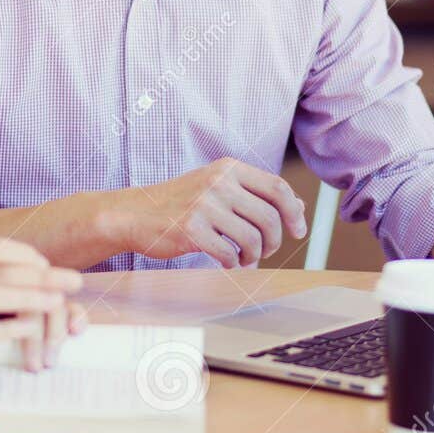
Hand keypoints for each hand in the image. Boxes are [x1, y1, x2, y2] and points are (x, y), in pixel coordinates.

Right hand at [116, 158, 306, 267]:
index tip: (298, 231)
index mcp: (228, 168)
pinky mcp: (191, 230)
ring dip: (254, 256)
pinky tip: (227, 262)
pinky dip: (233, 264)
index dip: (294, 212)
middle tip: (264, 251)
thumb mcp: (217, 186)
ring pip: (253, 239)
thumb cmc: (181, 203)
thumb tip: (297, 207)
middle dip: (273, 241)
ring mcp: (204, 206)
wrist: (135, 213)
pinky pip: (228, 254)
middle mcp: (218, 183)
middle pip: (270, 217)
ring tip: (244, 258)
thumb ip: (254, 194)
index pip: (277, 187)